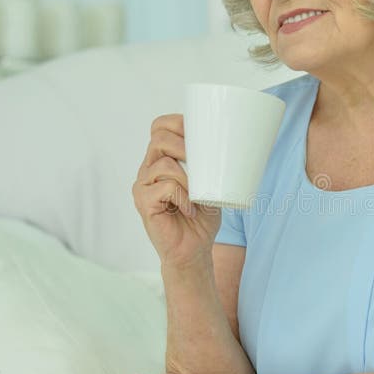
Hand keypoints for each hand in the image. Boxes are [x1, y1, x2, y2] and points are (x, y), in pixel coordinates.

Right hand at [132, 114, 222, 267]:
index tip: (202, 133)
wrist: (193, 251)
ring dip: (188, 178)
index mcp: (161, 159)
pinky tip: (189, 209)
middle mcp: (148, 169)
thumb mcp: (211, 183)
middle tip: (204, 162)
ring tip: (197, 195)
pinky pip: (165, 188)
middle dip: (185, 145)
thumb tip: (231, 142)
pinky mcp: (143, 203)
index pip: (160, 126)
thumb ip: (210, 163)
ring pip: (164, 164)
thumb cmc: (202, 217)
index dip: (178, 122)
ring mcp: (142, 185)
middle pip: (159, 138)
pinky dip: (183, 197)